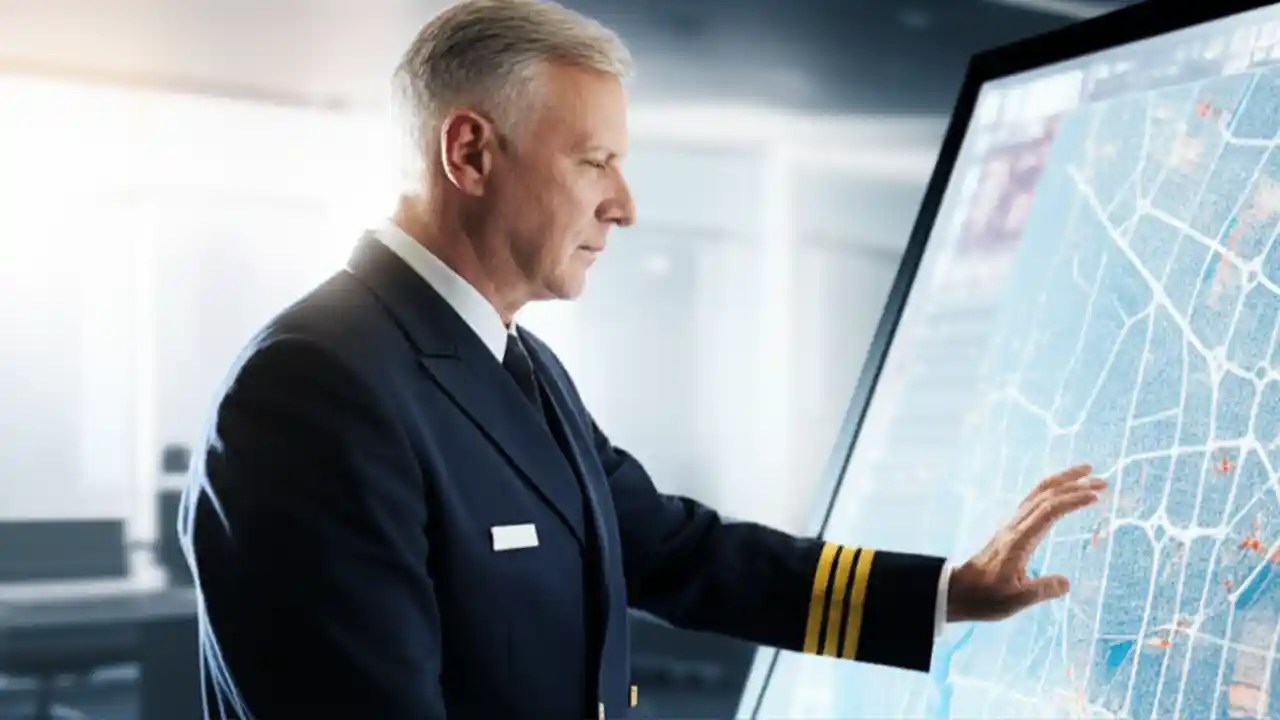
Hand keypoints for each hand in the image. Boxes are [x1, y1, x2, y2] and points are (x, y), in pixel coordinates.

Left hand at [947, 463, 1105, 621]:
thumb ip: (1042, 591)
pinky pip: (1033, 502)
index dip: (1072, 500)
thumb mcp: (1015, 601)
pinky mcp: (1011, 530)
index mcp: (1019, 541)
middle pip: (1044, 495)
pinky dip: (1051, 492)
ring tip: (1086, 474)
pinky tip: (1061, 493)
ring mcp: (1012, 526)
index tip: (1096, 497)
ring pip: (1037, 494)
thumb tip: (1067, 582)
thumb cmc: (985, 597)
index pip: (1049, 511)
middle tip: (1102, 482)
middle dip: (1073, 484)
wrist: (958, 591)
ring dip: (1062, 482)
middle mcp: (1015, 527)